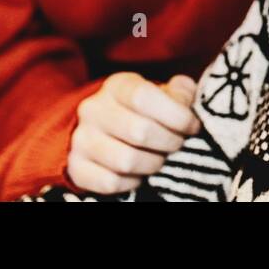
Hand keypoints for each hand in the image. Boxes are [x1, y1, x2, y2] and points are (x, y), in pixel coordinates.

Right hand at [66, 72, 201, 193]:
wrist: (102, 130)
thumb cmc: (142, 111)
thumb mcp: (161, 93)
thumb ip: (179, 93)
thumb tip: (188, 97)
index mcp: (117, 86)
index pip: (143, 96)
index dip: (175, 114)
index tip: (192, 126)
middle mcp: (93, 110)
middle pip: (139, 131)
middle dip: (170, 142)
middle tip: (179, 144)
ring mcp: (82, 140)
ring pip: (126, 161)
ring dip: (153, 163)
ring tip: (161, 158)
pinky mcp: (77, 168)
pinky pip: (111, 183)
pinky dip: (133, 182)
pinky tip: (140, 173)